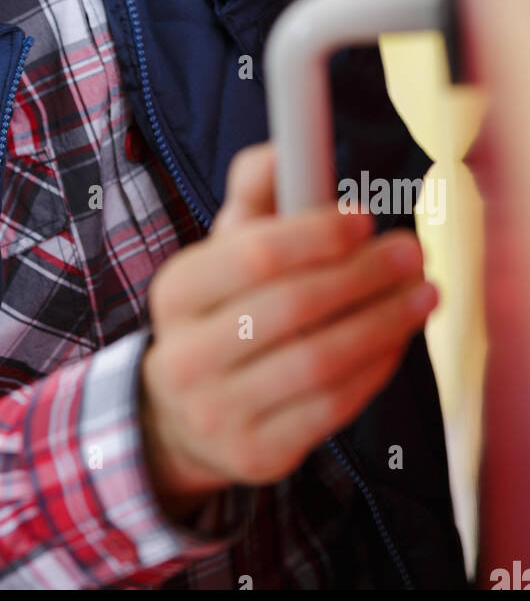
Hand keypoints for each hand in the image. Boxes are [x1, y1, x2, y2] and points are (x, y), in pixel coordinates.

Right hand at [138, 142, 437, 519]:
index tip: (365, 216)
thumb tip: (286, 146)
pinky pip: (334, 407)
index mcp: (176, 290)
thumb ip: (256, 191)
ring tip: (423, 293)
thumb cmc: (223, 311)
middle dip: (363, 275)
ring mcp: (220, 411)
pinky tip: (398, 337)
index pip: (253, 255)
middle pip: (292, 307)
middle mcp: (187, 354)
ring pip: (319, 362)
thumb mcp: (224, 249)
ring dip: (383, 322)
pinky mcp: (259, 453)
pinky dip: (376, 367)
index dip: (317, 233)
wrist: (187, 415)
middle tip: (411, 252)